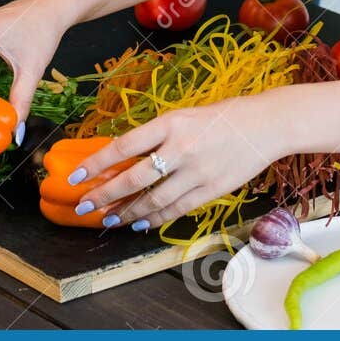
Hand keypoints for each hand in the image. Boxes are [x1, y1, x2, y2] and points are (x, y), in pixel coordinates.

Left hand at [63, 94, 287, 231]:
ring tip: (109, 218)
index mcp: (169, 123)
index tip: (75, 176)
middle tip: (84, 206)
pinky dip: (155, 218)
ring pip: (153, 200)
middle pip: (134, 178)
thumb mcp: (182, 117)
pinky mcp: (212, 190)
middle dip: (105, 195)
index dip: (96, 163)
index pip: (123, 146)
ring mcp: (197, 171)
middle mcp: (181, 148)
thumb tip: (121, 160)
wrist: (264, 125)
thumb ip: (155, 137)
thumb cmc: (219, 118)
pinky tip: (140, 223)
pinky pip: (176, 209)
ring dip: (127, 212)